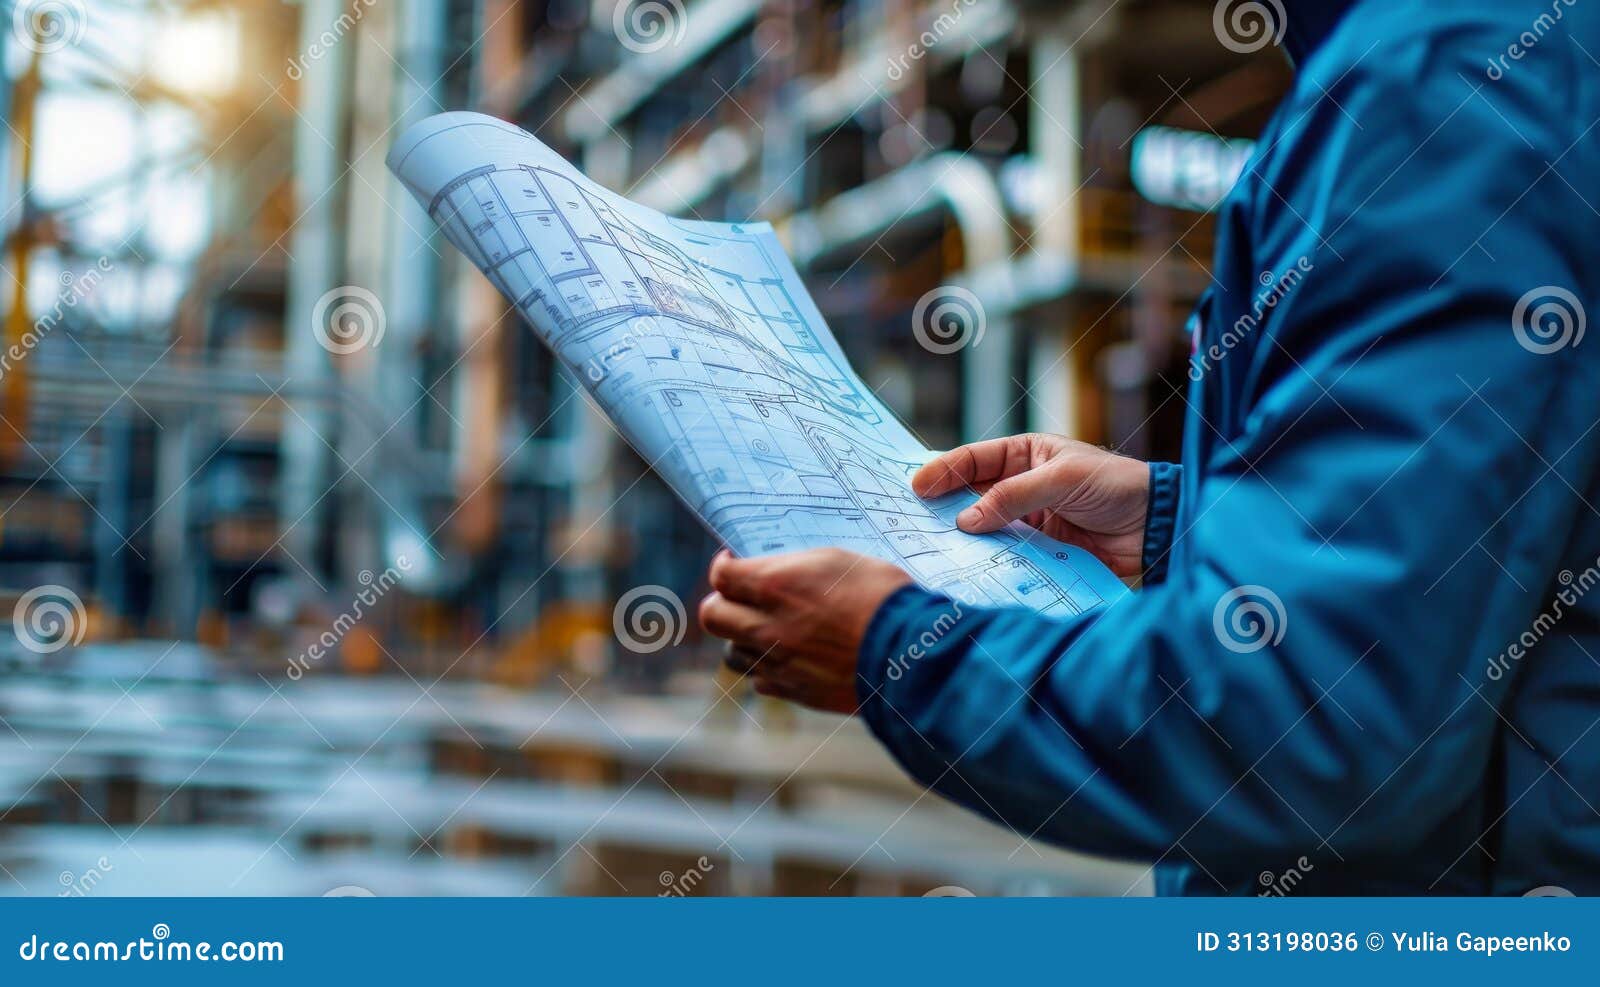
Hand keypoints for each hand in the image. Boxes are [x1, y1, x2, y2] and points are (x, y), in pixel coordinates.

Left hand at [699, 548, 912, 714]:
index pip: (721, 577)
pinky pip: (761, 680)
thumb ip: (793, 567)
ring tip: (767, 628)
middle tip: (742, 597)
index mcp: (775, 585)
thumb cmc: (881, 597)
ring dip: (743, 638)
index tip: (734, 564)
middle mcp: (766, 627)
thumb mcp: (837, 561)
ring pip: (733, 653)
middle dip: (723, 602)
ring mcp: (777, 663)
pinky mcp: (794, 691)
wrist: (910, 654)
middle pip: (713, 616)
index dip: (723, 567)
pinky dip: (768, 667)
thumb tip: (771, 571)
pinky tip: (790, 656)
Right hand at [912, 433, 1150, 577]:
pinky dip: (988, 561)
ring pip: (985, 528)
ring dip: (964, 538)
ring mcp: (1030, 521)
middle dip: (945, 507)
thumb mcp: (1063, 478)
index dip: (943, 471)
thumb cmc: (1116, 486)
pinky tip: (970, 568)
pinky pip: (1006, 554)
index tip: (917, 488)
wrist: (1159, 527)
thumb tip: (966, 520)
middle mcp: (1022, 486)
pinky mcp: (1041, 552)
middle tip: (914, 522)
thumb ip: (1013, 496)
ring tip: (935, 549)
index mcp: (1026, 455)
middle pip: (972, 496)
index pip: (974, 460)